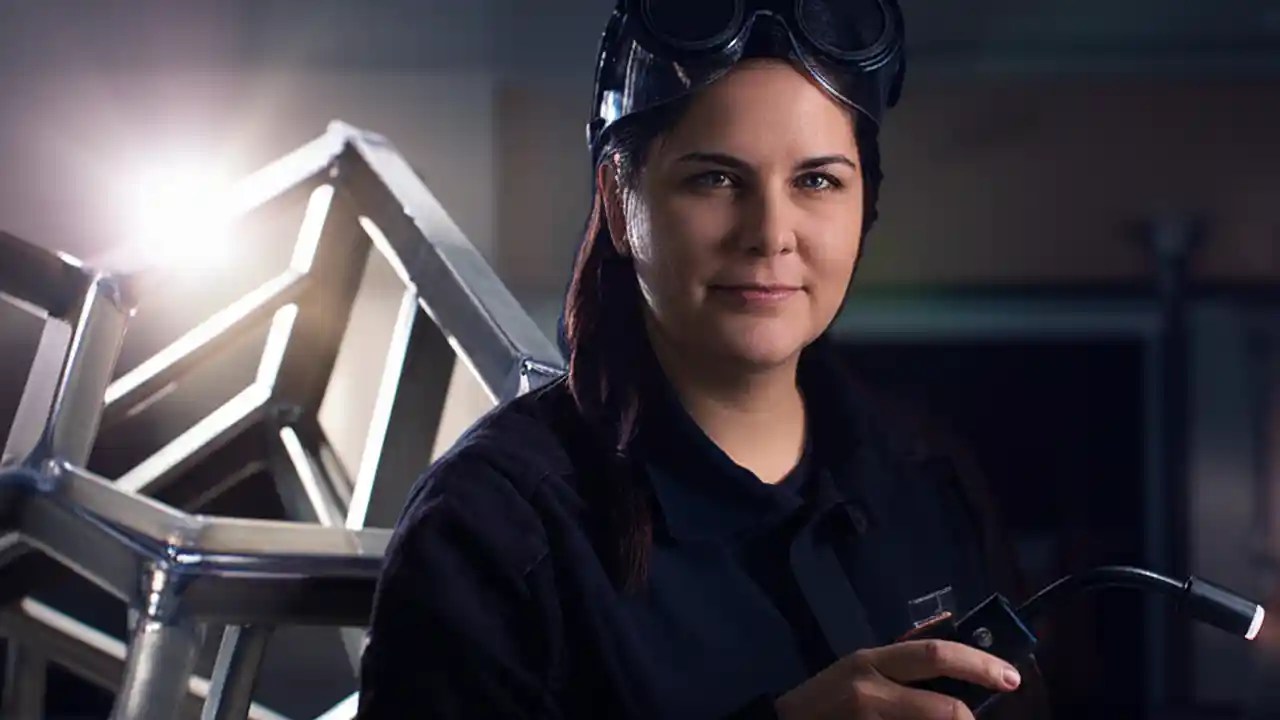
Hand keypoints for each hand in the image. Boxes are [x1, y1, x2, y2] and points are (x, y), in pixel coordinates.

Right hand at [773, 639, 1021, 719]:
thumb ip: (904, 653)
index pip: (934, 654)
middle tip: (999, 710)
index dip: (979, 663)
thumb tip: (951, 622)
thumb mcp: (862, 664)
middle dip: (976, 715)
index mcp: (873, 660)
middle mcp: (871, 689)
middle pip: (941, 706)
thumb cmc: (829, 695)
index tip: (1011, 676)